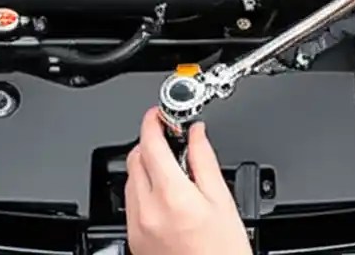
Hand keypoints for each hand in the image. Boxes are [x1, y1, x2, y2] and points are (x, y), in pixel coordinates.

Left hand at [125, 108, 250, 254]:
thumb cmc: (224, 252)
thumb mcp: (222, 201)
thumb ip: (204, 160)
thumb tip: (196, 133)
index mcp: (172, 196)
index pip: (150, 144)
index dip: (152, 121)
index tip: (158, 114)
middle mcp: (147, 210)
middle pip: (136, 159)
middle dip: (151, 144)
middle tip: (173, 144)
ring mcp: (137, 227)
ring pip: (130, 180)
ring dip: (147, 168)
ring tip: (175, 175)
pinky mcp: (133, 240)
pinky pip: (131, 204)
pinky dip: (143, 192)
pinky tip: (166, 199)